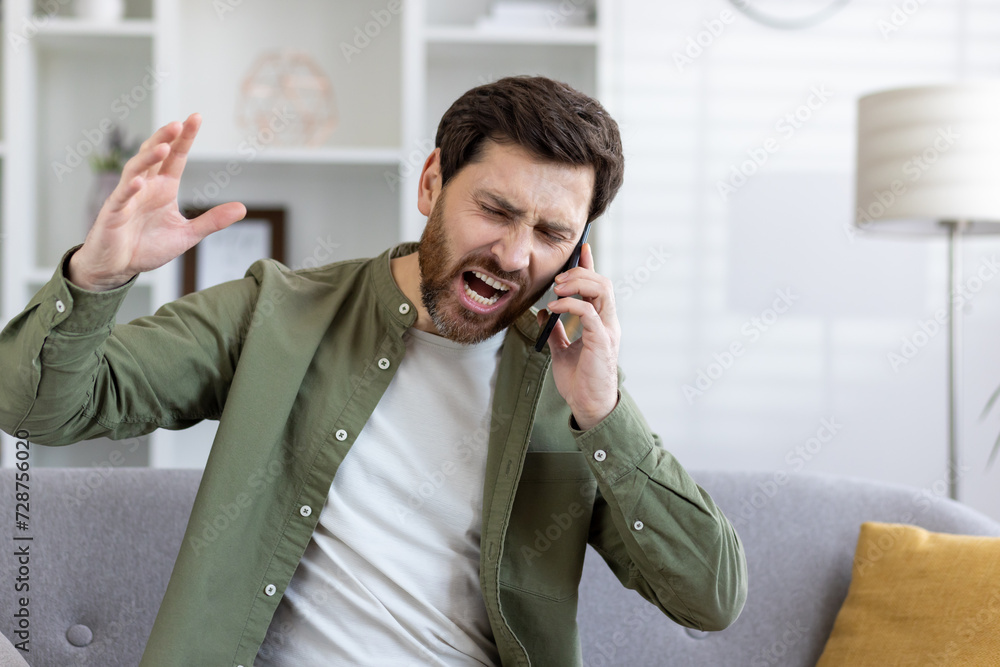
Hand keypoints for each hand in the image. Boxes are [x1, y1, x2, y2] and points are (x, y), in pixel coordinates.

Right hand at [68, 113, 246, 290]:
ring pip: (136, 169)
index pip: (176, 158)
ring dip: (148, 158)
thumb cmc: (148, 246)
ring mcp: (127, 197)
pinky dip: (129, 189)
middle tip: (180, 124)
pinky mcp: (113, 213)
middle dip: (166, 138)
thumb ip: (212, 220)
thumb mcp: (187, 234)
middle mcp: (145, 186)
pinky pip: (121, 197)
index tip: (196, 117)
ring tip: (164, 148)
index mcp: (164, 187)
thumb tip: (243, 208)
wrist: (119, 266)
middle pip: (154, 155)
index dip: (185, 139)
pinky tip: (140, 181)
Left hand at [536, 243, 620, 429]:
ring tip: (557, 288)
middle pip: (603, 283)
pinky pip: (589, 312)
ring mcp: (607, 330)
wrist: (587, 405)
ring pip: (602, 291)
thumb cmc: (579, 381)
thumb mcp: (562, 351)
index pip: (598, 287)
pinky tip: (554, 307)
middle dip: (580, 273)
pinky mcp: (601, 341)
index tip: (581, 249)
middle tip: (557, 279)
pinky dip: (570, 304)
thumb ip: (556, 331)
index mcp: (601, 322)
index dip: (590, 266)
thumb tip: (544, 313)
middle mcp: (608, 322)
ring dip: (578, 283)